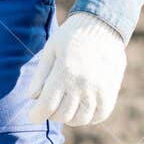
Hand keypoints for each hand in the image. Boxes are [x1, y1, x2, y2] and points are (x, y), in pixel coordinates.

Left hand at [24, 11, 126, 126]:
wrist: (102, 24)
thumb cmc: (71, 36)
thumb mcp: (51, 49)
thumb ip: (41, 75)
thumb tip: (32, 97)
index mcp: (64, 72)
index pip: (47, 106)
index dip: (36, 115)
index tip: (33, 116)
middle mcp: (82, 84)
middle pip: (62, 115)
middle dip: (51, 114)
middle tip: (49, 107)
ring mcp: (98, 89)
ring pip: (80, 119)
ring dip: (69, 118)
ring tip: (65, 108)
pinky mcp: (111, 91)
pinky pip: (100, 115)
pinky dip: (89, 118)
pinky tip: (82, 109)